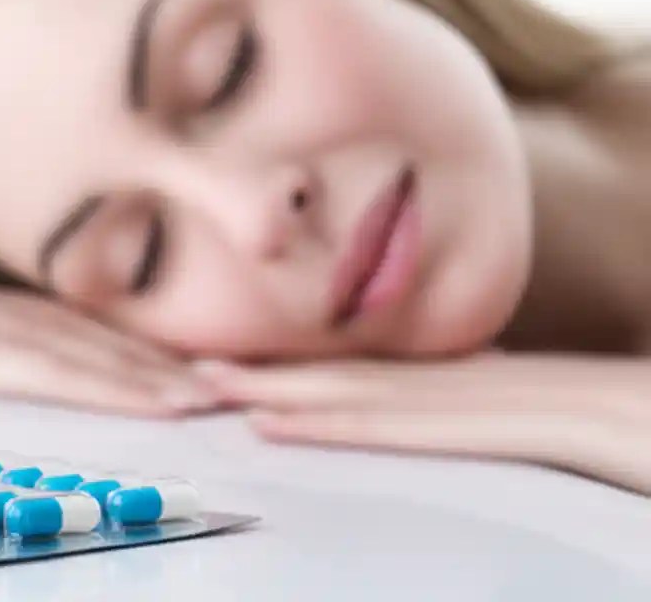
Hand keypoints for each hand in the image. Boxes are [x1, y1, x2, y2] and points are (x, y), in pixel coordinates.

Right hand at [0, 264, 227, 416]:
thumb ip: (13, 330)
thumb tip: (63, 351)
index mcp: (29, 311)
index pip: (109, 335)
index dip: (163, 355)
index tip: (214, 370)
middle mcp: (32, 317)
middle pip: (118, 347)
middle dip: (177, 371)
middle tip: (238, 388)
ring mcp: (11, 333)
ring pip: (102, 360)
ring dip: (160, 381)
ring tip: (211, 399)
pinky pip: (63, 376)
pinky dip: (114, 389)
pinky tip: (151, 401)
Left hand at [201, 353, 650, 494]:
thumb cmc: (650, 433)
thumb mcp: (575, 429)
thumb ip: (518, 419)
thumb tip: (476, 408)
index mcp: (498, 386)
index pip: (386, 380)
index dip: (310, 373)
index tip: (246, 373)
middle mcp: (486, 383)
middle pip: (360, 375)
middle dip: (275, 372)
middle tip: (195, 368)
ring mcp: (503, 399)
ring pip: (370, 391)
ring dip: (281, 388)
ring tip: (209, 383)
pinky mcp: (524, 423)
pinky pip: (413, 424)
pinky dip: (338, 422)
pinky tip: (278, 421)